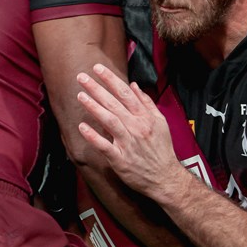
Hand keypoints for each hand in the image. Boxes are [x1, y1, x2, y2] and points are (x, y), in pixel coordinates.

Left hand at [77, 64, 181, 196]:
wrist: (165, 178)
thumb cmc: (161, 150)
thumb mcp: (161, 123)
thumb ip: (146, 103)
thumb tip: (134, 85)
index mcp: (145, 118)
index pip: (125, 93)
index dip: (111, 80)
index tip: (98, 69)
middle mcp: (136, 127)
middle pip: (114, 104)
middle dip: (97, 88)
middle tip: (82, 77)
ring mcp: (128, 143)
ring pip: (109, 121)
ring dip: (94, 107)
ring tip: (80, 96)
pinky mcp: (120, 159)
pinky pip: (104, 145)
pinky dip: (93, 136)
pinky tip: (82, 126)